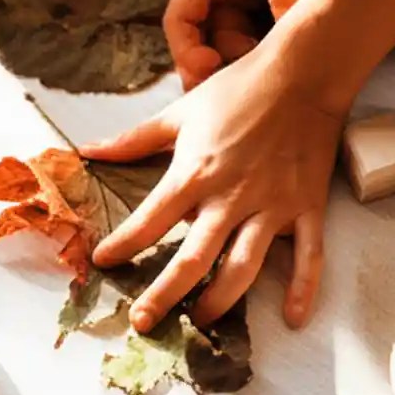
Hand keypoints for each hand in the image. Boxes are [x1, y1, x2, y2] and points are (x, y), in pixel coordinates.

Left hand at [81, 38, 342, 332]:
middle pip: (192, 259)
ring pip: (243, 268)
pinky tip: (292, 318)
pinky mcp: (306, 208)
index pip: (150, 220)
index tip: (103, 262)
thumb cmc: (238, 89)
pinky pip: (307, 256)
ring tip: (198, 322)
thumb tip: (88, 150)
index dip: (123, 245)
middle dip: (164, 295)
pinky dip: (302, 289)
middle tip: (143, 323)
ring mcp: (271, 206)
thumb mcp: (180, 112)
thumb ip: (134, 140)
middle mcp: (230, 196)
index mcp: (195, 172)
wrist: (302, 72)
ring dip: (219, 302)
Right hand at [167, 0, 304, 89]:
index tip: (207, 68)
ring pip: (239, 43)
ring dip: (254, 59)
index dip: (186, 51)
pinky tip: (297, 55)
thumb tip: (290, 23)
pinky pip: (264, 31)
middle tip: (256, 85)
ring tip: (282, 72)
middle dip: (227, 68)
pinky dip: (275, 46)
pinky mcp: (262, 0)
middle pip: (209, 44)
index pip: (179, 22)